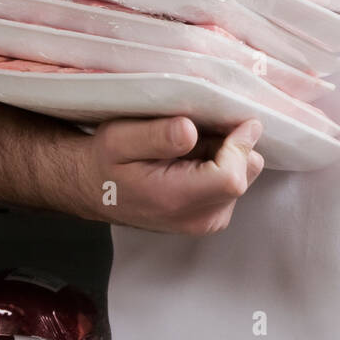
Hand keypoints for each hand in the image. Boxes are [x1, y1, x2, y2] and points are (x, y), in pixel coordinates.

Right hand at [85, 115, 264, 234]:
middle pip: (244, 174)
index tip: (234, 117)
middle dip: (233, 145)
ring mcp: (207, 221)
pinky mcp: (212, 217)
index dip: (240, 145)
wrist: (95, 190)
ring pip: (244, 176)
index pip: (231, 177)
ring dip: (227, 154)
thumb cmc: (106, 161)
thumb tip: (191, 130)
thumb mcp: (118, 138)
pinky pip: (235, 183)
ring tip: (191, 146)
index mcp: (175, 200)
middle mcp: (198, 219)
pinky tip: (193, 158)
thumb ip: (157, 135)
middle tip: (202, 127)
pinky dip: (222, 164)